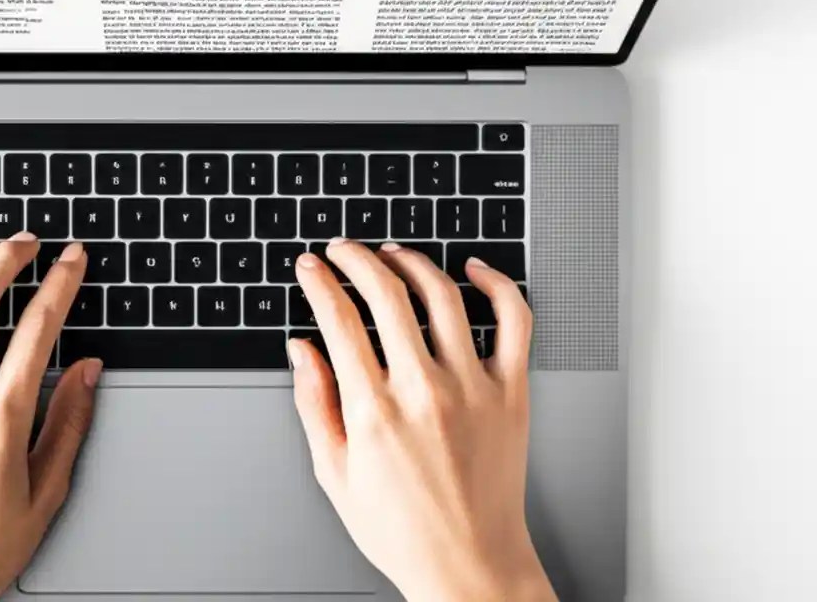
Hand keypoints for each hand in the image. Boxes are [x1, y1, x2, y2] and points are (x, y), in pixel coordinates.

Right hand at [290, 240, 553, 601]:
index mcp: (373, 412)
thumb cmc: (402, 530)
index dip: (319, 282)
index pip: (339, 320)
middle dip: (356, 259)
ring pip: (443, 295)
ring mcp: (472, 388)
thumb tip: (301, 350)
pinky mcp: (511, 392)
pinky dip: (496, 284)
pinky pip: (514, 320)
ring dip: (412, 261)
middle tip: (343, 250)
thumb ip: (314, 404)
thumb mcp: (334, 473)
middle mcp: (423, 392)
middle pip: (386, 295)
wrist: (468, 565)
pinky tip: (473, 271)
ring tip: (393, 253)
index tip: (310, 267)